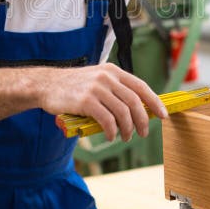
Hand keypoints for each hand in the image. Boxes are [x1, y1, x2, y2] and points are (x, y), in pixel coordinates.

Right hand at [38, 62, 168, 141]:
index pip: (141, 86)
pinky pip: (107, 120)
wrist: (46, 85)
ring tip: (125, 137)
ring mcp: (96, 88)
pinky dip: (112, 131)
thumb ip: (114, 89)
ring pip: (123, 112)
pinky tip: (111, 136)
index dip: (154, 102)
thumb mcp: (97, 79)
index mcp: (112, 71)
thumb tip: (137, 109)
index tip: (163, 115)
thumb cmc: (73, 86)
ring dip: (128, 128)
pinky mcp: (85, 101)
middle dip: (143, 120)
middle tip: (143, 133)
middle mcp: (107, 77)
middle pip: (134, 101)